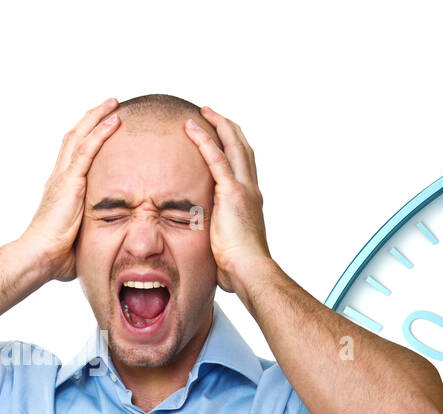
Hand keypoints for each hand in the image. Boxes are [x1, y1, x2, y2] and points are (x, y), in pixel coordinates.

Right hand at [17, 98, 121, 282]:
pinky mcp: (69, 183)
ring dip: (97, 118)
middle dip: (92, 118)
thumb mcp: (80, 237)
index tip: (102, 125)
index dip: (88, 136)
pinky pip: (87, 151)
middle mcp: (60, 177)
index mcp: (62, 188)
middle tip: (110, 105)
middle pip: (75, 137)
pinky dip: (100, 133)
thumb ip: (92, 230)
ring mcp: (63, 177)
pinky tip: (113, 121)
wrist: (39, 257)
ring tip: (114, 104)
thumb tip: (109, 241)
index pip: (75, 154)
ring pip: (80, 136)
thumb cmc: (57, 255)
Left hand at [183, 106, 270, 294]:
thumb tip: (208, 248)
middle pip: (242, 148)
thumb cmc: (240, 268)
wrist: (250, 271)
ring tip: (202, 112)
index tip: (221, 135)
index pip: (243, 165)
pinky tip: (191, 127)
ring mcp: (244, 189)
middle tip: (211, 114)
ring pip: (233, 145)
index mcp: (250, 201)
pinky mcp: (232, 192)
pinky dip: (204, 139)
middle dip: (227, 127)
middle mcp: (251, 190)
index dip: (233, 146)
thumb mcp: (227, 245)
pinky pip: (216, 157)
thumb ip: (219, 236)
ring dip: (218, 125)